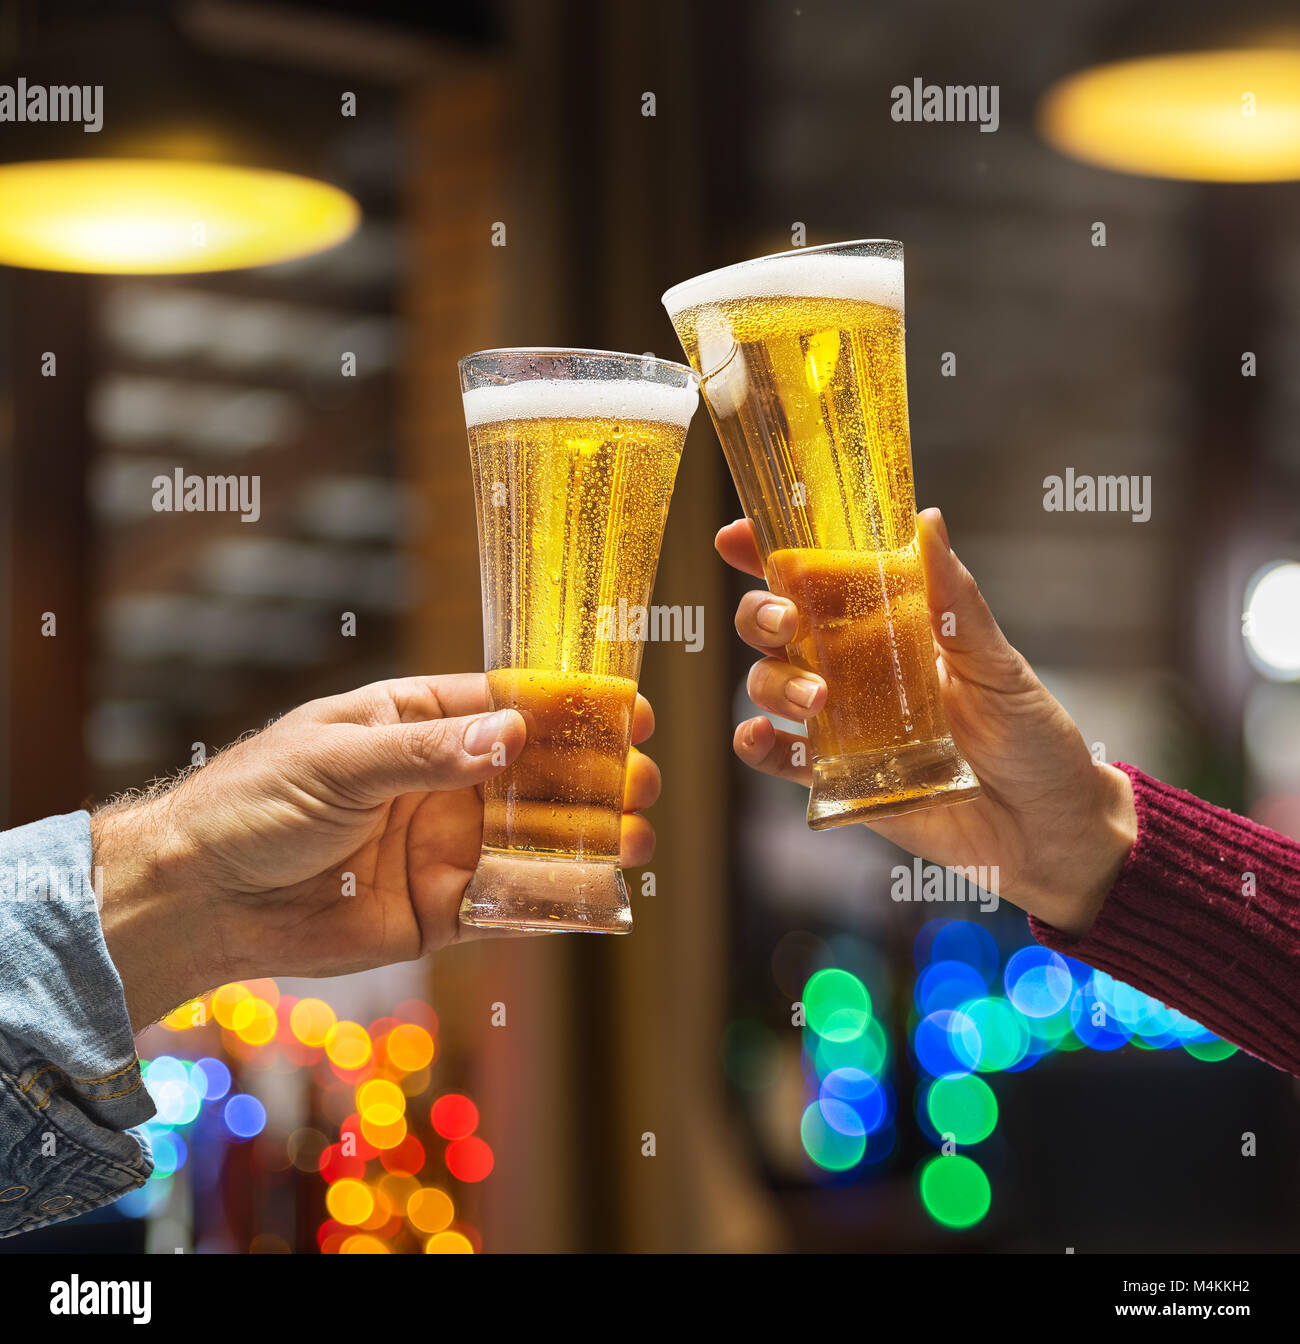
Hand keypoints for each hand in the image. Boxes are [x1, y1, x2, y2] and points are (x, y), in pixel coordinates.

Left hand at [95, 674, 659, 1028]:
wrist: (201, 900)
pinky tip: (598, 896)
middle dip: (593, 777)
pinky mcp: (440, 911)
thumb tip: (513, 736)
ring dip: (587, 840)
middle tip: (640, 782)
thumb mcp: (339, 760)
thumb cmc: (255, 804)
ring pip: (533, 841)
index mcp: (416, 723)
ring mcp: (445, 847)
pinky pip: (508, 904)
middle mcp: (442, 782)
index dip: (567, 709)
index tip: (625, 711)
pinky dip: (552, 903)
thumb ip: (426, 753)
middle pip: (536, 776)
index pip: (506, 706)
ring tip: (637, 840)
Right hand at [717, 509, 1135, 936]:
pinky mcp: (835, 775)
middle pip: (776, 626)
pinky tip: (761, 735)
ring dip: (773, 681)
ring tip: (816, 698)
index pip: (819, 576)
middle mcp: (854, 666)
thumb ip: (955, 601)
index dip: (769, 552)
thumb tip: (927, 522)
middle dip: (761, 613)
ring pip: (769, 684)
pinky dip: (755, 743)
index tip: (737, 536)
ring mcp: (840, 720)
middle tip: (785, 621)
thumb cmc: (1032, 735)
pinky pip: (778, 755)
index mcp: (890, 624)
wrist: (1046, 826)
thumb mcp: (998, 663)